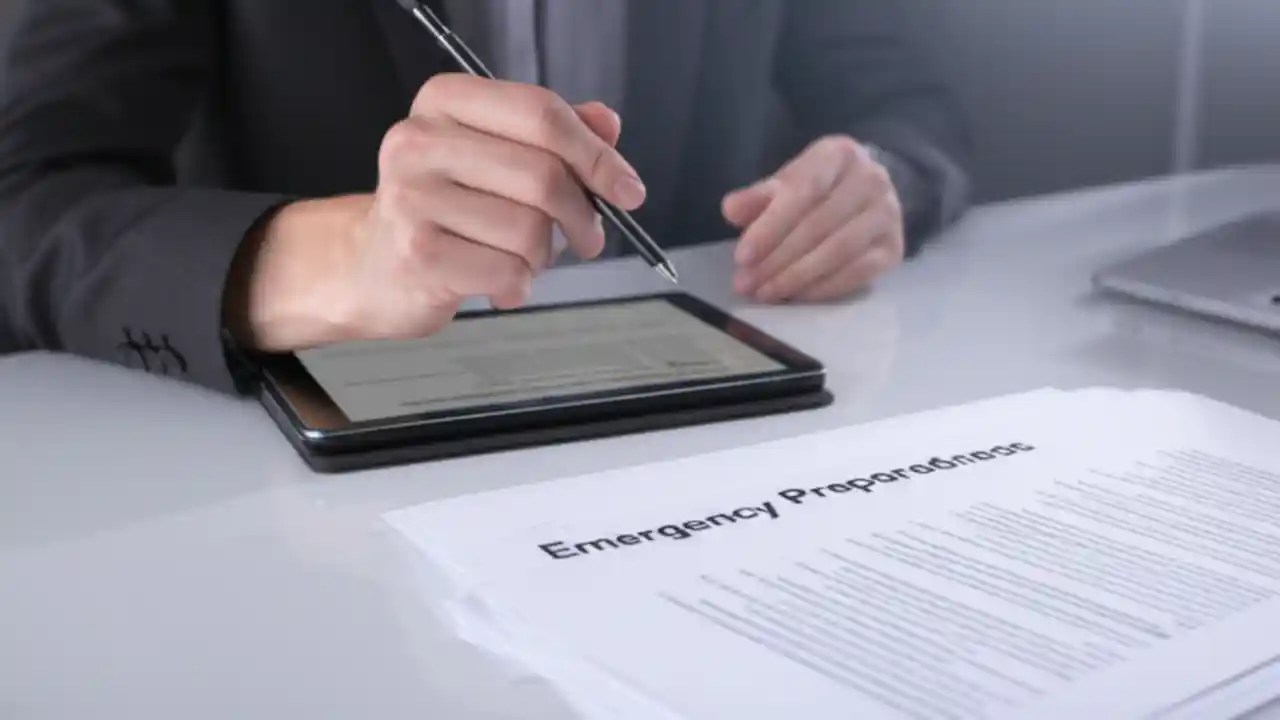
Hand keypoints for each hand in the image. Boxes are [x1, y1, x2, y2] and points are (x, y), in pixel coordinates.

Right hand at [228, 74, 642, 350]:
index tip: (628, 190)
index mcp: (445, 101)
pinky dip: (519, 285)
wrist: (373, 266)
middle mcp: (419, 140)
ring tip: (521, 258)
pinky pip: (508, 273)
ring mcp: (412, 198)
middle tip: (589, 237)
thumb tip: (608, 125)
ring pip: (530, 230)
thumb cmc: (446, 210)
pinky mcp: (417, 254)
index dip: (597, 155)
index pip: (541, 113)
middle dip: (583, 216)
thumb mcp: (496, 157)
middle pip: (543, 175)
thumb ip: (553, 135)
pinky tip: (499, 281)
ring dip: (543, 256)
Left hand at [722, 136, 904, 302]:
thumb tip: (731, 209)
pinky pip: (857, 273)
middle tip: (746, 283)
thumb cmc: (819, 189)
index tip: (742, 256)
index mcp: (839, 154)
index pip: (804, 190)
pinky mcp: (894, 249)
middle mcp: (871, 180)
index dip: (771, 226)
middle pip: (818, 225)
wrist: (868, 196)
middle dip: (777, 259)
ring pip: (838, 251)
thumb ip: (758, 197)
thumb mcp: (787, 184)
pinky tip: (795, 297)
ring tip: (764, 293)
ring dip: (796, 277)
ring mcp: (888, 215)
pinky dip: (822, 288)